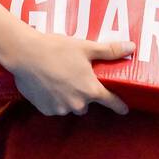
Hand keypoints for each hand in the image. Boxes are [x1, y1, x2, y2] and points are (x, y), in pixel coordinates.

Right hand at [7, 31, 133, 116]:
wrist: (26, 55)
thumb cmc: (58, 49)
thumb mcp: (87, 47)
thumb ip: (110, 51)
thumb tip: (131, 47)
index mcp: (91, 90)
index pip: (111, 102)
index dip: (119, 106)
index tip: (124, 110)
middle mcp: (77, 104)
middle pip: (88, 103)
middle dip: (85, 94)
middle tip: (77, 77)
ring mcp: (60, 108)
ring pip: (71, 106)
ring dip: (70, 97)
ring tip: (61, 79)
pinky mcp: (45, 109)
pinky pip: (56, 107)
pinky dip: (55, 99)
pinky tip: (49, 85)